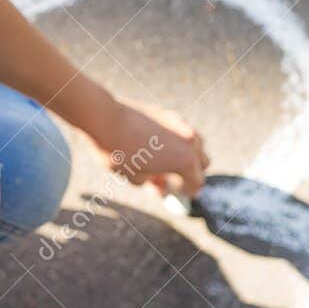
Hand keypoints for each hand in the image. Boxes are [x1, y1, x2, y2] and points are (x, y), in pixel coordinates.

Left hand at [89, 96, 209, 200]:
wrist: (106, 119)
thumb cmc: (119, 152)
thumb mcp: (136, 177)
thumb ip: (154, 184)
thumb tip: (160, 187)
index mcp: (185, 161)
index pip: (197, 182)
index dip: (187, 191)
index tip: (178, 194)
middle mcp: (190, 141)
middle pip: (203, 162)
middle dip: (192, 173)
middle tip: (175, 180)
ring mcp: (181, 124)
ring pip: (196, 143)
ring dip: (188, 154)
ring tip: (168, 162)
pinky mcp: (168, 113)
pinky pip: (181, 130)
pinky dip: (177, 140)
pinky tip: (159, 145)